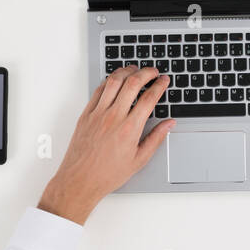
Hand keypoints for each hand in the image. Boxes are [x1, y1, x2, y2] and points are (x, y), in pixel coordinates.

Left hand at [38, 66, 173, 223]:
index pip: (149, 98)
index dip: (159, 85)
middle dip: (146, 72)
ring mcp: (98, 113)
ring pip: (113, 81)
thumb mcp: (139, 160)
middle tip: (153, 71)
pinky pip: (98, 90)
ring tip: (134, 69)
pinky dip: (108, 81)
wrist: (81, 180)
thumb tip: (169, 124)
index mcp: (130, 129)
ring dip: (126, 71)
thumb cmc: (107, 174)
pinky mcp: (86, 114)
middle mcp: (114, 117)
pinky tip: (114, 80)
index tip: (164, 80)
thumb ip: (156, 138)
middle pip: (133, 83)